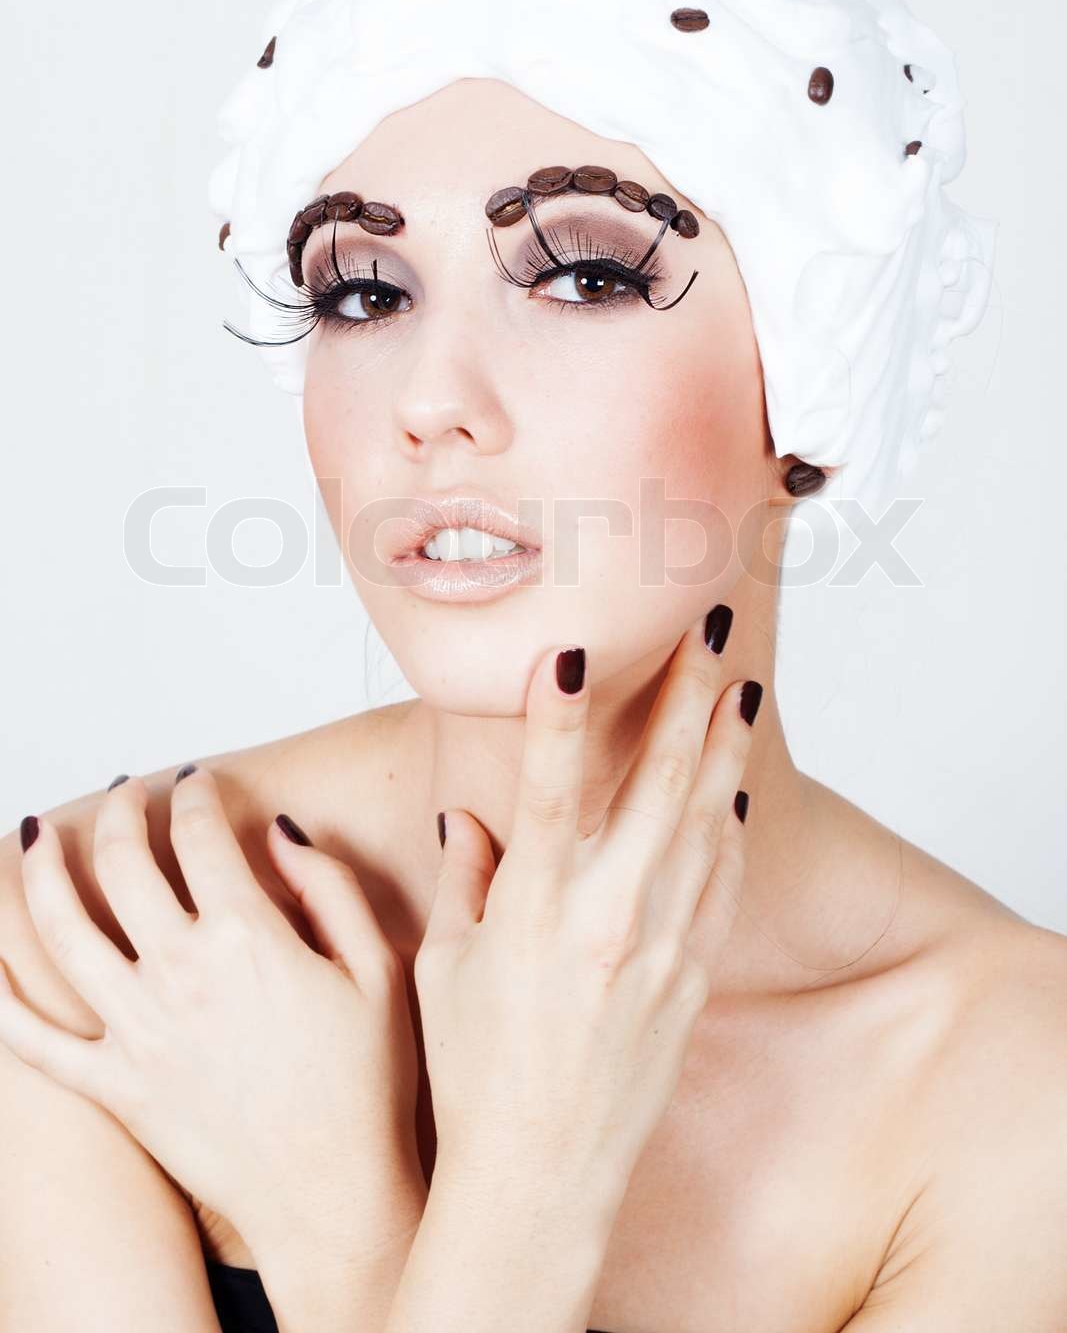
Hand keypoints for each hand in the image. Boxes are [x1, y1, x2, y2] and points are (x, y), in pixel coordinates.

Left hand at [0, 770, 425, 1271]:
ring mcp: (137, 1031)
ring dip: (43, 871)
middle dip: (121, 812)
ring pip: (62, 929)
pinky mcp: (113, 1086)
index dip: (194, 797)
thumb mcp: (378, 967)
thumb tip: (278, 832)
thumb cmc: (365, 1084)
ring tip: (43, 837)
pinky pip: (32, 1039)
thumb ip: (328, 887)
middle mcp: (181, 974)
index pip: (200, 836)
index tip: (196, 785)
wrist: (331, 1194)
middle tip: (128, 793)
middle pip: (122, 864)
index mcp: (249, 938)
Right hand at [415, 610, 753, 1230]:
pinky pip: (720, 882)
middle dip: (689, 693)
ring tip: (743, 684)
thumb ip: (467, 877)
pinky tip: (732, 788)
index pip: (550, 785)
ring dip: (724, 745)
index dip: (561, 712)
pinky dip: (727, 827)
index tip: (572, 647)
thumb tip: (473, 816)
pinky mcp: (691, 976)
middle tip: (712, 627)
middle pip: (658, 780)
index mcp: (536, 908)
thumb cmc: (475, 1072)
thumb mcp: (445, 966)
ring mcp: (661, 946)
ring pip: (705, 819)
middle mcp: (608, 917)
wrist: (540, 1177)